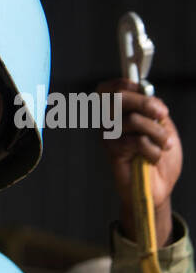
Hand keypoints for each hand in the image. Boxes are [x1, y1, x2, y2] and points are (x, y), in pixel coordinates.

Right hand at [98, 78, 182, 245]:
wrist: (159, 187)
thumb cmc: (159, 155)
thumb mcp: (162, 125)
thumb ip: (152, 108)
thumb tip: (146, 91)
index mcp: (118, 111)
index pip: (112, 87)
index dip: (128, 85)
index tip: (149, 94)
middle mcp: (108, 120)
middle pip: (119, 97)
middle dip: (146, 103)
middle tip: (162, 115)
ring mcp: (108, 135)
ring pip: (132, 120)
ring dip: (157, 132)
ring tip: (164, 144)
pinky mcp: (112, 151)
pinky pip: (136, 141)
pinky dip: (152, 150)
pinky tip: (152, 158)